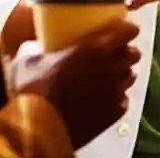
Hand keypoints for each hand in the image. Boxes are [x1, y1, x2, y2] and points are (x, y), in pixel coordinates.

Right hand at [9, 19, 140, 148]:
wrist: (35, 130)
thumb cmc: (31, 92)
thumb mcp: (26, 62)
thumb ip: (35, 49)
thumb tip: (34, 46)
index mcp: (94, 48)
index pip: (128, 30)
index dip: (127, 29)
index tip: (122, 29)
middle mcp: (111, 68)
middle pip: (133, 54)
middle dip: (125, 53)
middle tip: (110, 55)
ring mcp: (115, 92)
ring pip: (129, 77)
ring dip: (120, 75)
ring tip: (104, 79)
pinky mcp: (114, 114)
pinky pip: (122, 101)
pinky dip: (114, 99)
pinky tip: (99, 101)